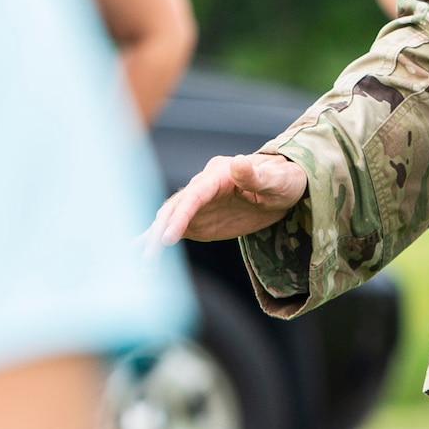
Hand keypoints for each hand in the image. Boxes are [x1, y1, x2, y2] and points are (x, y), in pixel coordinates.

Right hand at [143, 153, 305, 255]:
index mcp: (219, 176)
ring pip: (170, 220)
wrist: (284, 187)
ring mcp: (199, 204)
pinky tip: (143, 255)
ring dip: (155, 240)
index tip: (166, 238)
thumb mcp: (278, 180)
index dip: (180, 216)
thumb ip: (256, 175)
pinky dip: (160, 241)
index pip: (194, 196)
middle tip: (149, 259)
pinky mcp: (201, 219)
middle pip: (175, 209)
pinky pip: (177, 230)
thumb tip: (238, 163)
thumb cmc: (285, 180)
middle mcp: (202, 187)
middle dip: (159, 233)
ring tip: (144, 265)